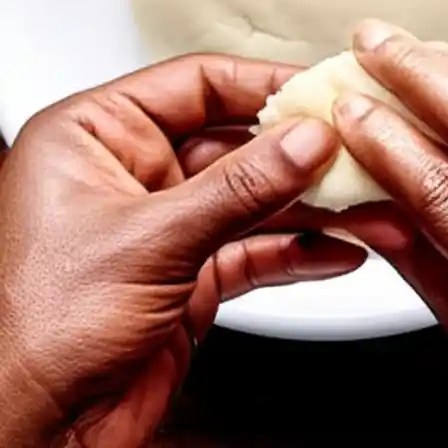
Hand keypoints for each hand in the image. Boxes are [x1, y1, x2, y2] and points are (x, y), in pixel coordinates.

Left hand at [0, 56, 365, 447]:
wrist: (34, 431)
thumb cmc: (33, 333)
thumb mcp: (150, 241)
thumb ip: (239, 188)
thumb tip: (303, 140)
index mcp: (92, 139)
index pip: (195, 85)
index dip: (265, 85)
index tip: (323, 91)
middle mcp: (127, 177)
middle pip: (237, 143)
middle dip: (301, 154)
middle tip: (358, 152)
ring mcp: (161, 230)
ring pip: (255, 201)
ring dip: (312, 207)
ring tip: (364, 205)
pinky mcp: (187, 281)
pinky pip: (255, 251)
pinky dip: (299, 253)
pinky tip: (338, 250)